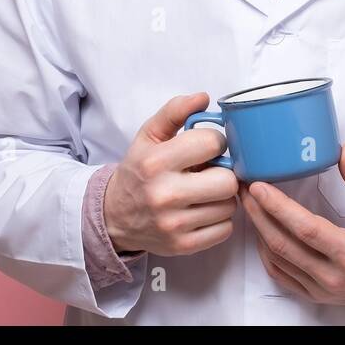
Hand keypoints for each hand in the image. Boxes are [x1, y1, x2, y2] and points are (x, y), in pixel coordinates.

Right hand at [104, 92, 239, 255]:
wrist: (114, 216)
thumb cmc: (138, 171)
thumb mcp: (148, 136)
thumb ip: (174, 112)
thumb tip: (204, 97)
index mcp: (156, 162)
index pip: (213, 143)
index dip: (215, 142)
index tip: (206, 147)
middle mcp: (164, 195)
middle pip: (227, 180)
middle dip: (223, 172)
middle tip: (210, 172)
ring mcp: (174, 224)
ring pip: (229, 205)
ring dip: (222, 197)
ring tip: (204, 191)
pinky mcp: (183, 246)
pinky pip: (225, 230)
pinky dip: (219, 220)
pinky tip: (202, 210)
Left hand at [241, 142, 344, 311]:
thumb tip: (344, 150)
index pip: (305, 228)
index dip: (277, 207)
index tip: (258, 186)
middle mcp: (334, 275)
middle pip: (283, 245)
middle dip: (258, 214)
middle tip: (243, 189)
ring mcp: (323, 289)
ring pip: (278, 261)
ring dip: (259, 232)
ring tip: (249, 205)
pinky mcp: (318, 295)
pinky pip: (283, 276)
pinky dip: (267, 255)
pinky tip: (262, 233)